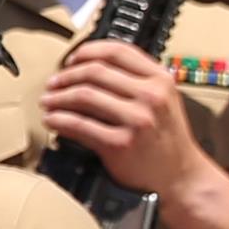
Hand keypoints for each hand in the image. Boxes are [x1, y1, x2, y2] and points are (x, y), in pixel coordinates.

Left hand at [36, 36, 206, 193]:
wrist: (181, 177)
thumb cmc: (168, 139)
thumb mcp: (164, 99)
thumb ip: (138, 79)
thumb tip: (92, 66)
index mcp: (160, 79)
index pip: (116, 51)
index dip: (87, 52)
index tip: (71, 60)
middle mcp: (150, 96)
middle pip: (95, 71)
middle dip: (66, 76)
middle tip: (53, 83)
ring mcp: (136, 120)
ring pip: (83, 95)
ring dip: (58, 97)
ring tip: (48, 101)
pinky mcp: (120, 144)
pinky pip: (79, 125)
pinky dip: (59, 120)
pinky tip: (52, 120)